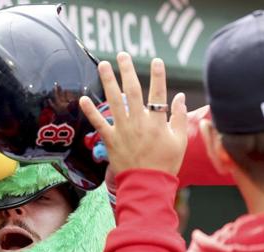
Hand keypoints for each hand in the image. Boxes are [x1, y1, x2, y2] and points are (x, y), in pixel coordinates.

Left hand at [80, 53, 187, 175]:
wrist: (147, 186)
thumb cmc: (165, 164)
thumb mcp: (179, 141)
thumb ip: (178, 118)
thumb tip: (180, 97)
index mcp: (157, 122)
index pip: (158, 93)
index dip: (158, 76)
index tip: (156, 61)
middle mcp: (139, 122)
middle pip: (134, 90)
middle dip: (128, 71)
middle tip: (122, 55)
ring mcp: (123, 130)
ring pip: (115, 101)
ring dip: (108, 81)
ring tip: (103, 65)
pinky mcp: (110, 140)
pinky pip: (99, 123)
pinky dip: (91, 111)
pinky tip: (83, 98)